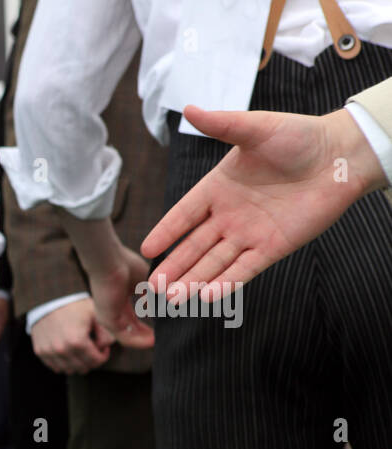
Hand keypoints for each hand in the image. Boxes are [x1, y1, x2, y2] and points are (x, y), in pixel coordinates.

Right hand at [30, 298, 114, 374]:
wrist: (49, 299)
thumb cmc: (74, 306)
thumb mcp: (95, 314)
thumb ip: (106, 333)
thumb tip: (106, 347)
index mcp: (77, 341)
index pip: (96, 361)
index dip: (103, 356)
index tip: (103, 348)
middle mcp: (61, 349)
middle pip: (83, 368)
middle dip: (92, 360)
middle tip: (93, 348)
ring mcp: (49, 352)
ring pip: (69, 370)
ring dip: (78, 363)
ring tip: (81, 350)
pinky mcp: (40, 351)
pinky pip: (55, 367)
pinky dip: (64, 363)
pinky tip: (69, 352)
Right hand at [141, 104, 386, 300]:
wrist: (341, 155)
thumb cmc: (299, 136)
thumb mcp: (256, 129)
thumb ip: (222, 124)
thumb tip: (189, 109)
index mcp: (218, 188)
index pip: (184, 215)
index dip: (166, 232)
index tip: (148, 249)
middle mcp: (229, 215)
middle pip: (194, 246)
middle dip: (175, 267)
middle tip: (155, 286)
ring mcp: (250, 234)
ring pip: (215, 262)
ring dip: (194, 280)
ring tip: (175, 298)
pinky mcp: (273, 247)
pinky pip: (245, 269)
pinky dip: (228, 282)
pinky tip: (208, 296)